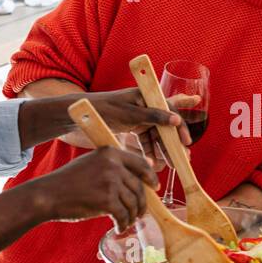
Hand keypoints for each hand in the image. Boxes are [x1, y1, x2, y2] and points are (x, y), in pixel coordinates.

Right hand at [32, 145, 158, 229]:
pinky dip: (123, 224)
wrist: (48, 195)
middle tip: (141, 213)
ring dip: (132, 216)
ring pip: (133, 203)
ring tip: (127, 222)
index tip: (154, 187)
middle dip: (142, 203)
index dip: (151, 177)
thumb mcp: (91, 164)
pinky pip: (124, 215)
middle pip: (138, 187)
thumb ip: (113, 166)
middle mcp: (113, 165)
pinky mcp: (107, 200)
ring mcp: (111, 182)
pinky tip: (118, 228)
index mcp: (110, 153)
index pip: (141, 163)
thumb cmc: (68, 182)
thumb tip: (141, 173)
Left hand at [57, 88, 197, 164]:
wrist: (75, 116)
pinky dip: (147, 152)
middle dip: (173, 143)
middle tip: (182, 159)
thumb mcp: (129, 113)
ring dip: (162, 150)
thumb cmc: (102, 109)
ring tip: (169, 165)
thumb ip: (153, 116)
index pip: (170, 111)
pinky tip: (150, 163)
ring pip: (155, 137)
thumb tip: (176, 119)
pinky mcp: (129, 129)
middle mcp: (144, 107)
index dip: (179, 127)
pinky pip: (143, 142)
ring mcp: (137, 119)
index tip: (186, 142)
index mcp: (146, 97)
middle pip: (164, 127)